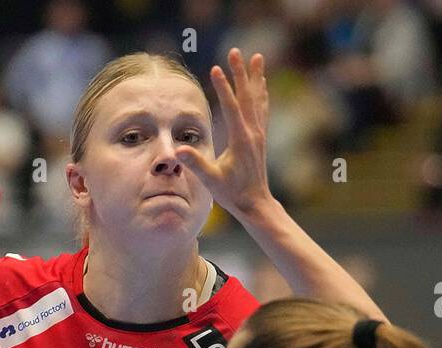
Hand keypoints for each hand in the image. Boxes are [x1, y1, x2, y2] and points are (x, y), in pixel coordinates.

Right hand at [176, 48, 272, 218]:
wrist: (255, 203)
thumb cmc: (232, 193)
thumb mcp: (211, 181)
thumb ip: (196, 164)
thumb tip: (179, 151)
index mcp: (241, 139)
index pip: (230, 107)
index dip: (223, 87)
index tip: (216, 68)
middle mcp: (253, 132)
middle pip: (246, 96)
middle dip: (240, 73)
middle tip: (235, 51)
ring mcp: (258, 133)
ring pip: (257, 99)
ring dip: (255, 77)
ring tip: (257, 57)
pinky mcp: (260, 137)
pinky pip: (262, 108)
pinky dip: (261, 92)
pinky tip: (262, 84)